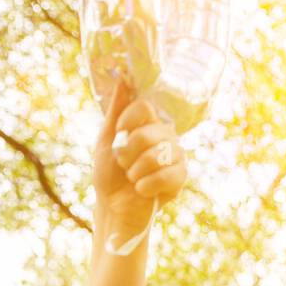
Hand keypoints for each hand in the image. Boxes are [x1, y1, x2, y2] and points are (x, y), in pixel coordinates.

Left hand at [93, 82, 187, 233]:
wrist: (114, 208)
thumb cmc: (108, 175)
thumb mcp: (106, 142)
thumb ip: (115, 111)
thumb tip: (122, 78)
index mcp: (147, 124)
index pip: (144, 107)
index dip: (129, 119)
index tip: (118, 133)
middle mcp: (165, 135)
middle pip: (149, 133)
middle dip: (128, 154)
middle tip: (123, 164)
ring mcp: (175, 155)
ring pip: (158, 155)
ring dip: (135, 171)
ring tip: (132, 178)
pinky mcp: (180, 177)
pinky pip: (166, 175)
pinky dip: (146, 186)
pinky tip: (142, 190)